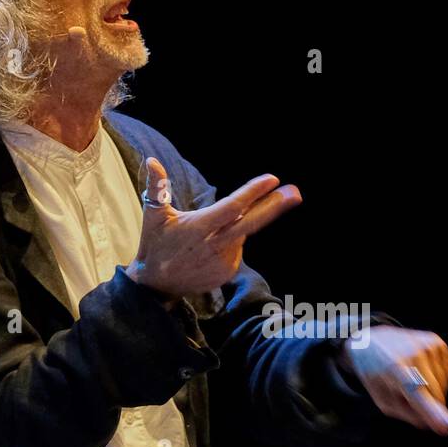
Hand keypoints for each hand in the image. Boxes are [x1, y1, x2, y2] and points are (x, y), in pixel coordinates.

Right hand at [124, 156, 301, 300]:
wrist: (156, 285)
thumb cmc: (156, 245)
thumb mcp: (153, 217)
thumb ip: (157, 188)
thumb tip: (152, 161)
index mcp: (199, 228)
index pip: (232, 207)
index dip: (252, 193)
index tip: (271, 179)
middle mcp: (216, 245)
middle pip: (251, 223)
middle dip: (275, 206)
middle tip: (295, 193)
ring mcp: (224, 261)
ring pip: (241, 233)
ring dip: (238, 224)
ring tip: (205, 233)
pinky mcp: (227, 272)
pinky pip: (236, 248)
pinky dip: (230, 240)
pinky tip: (209, 246)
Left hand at [338, 326, 447, 435]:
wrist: (373, 341)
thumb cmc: (376, 375)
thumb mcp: (382, 399)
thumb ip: (407, 414)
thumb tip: (435, 423)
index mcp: (393, 369)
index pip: (418, 393)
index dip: (434, 412)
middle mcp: (413, 354)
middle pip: (435, 396)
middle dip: (427, 403)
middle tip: (405, 390)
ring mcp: (428, 346)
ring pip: (443, 387)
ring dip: (431, 390)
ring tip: (411, 375)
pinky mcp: (437, 343)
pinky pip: (447, 374)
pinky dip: (436, 378)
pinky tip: (420, 369)